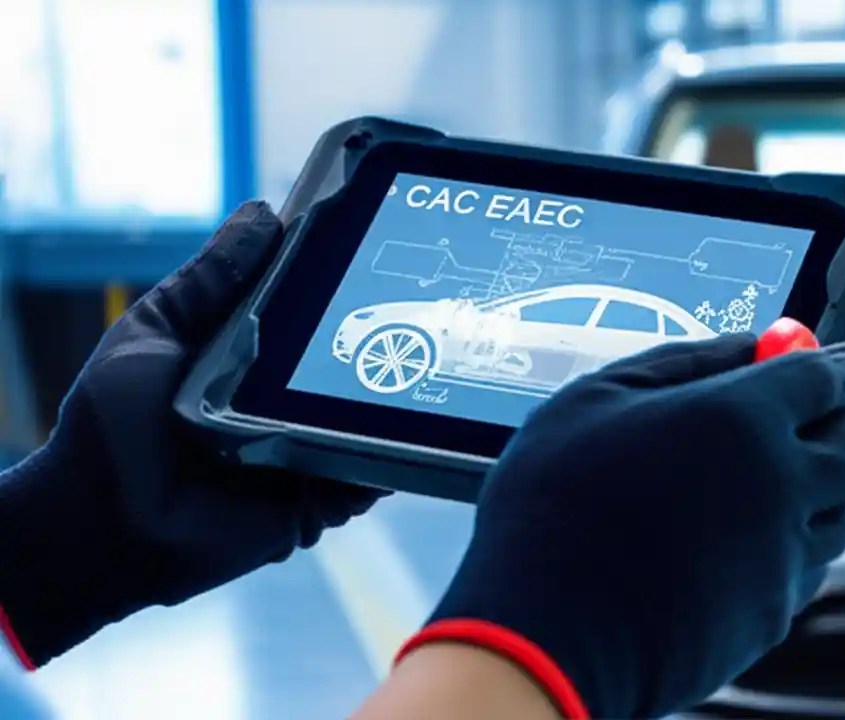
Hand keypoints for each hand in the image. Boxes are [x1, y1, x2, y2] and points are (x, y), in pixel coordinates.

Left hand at [0, 202, 386, 664]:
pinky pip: (367, 481)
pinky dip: (389, 463)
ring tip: (432, 373)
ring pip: (371, 426)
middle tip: (429, 314)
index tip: (384, 256)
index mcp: (254, 360)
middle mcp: (287, 406)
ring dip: (396, 407)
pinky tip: (407, 436)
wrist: (100, 521)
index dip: (348, 292)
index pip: (315, 320)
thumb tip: (264, 211)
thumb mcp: (156, 330)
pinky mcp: (315, 505)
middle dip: (392, 347)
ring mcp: (306, 456)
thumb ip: (210, 278)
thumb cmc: (113, 423)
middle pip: (354, 371)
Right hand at [418, 334, 844, 717]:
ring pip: (840, 515)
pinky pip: (806, 570)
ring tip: (756, 488)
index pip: (827, 378)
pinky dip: (788, 549)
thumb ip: (682, 363)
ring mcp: (781, 558)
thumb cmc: (552, 508)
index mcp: (740, 419)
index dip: (843, 364)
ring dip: (817, 493)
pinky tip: (733, 545)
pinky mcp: (770, 616)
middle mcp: (780, 486)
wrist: (540, 635)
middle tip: (814, 420)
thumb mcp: (595, 400)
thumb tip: (748, 348)